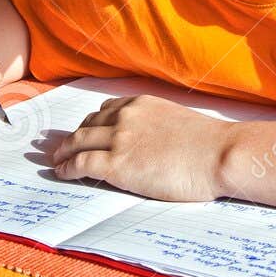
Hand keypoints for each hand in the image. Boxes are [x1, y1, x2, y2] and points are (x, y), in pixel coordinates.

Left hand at [51, 95, 229, 203]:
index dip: (93, 122)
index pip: (107, 110)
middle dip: (74, 135)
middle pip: (89, 124)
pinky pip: (81, 164)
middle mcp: (126, 116)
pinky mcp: (117, 164)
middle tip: (63, 145)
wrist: (219, 154)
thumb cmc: (210, 144)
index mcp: (142, 104)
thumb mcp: (179, 122)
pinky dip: (67, 167)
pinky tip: (61, 172)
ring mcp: (119, 139)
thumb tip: (155, 142)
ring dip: (64, 151)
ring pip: (79, 142)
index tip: (87, 129)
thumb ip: (159, 126)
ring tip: (56, 159)